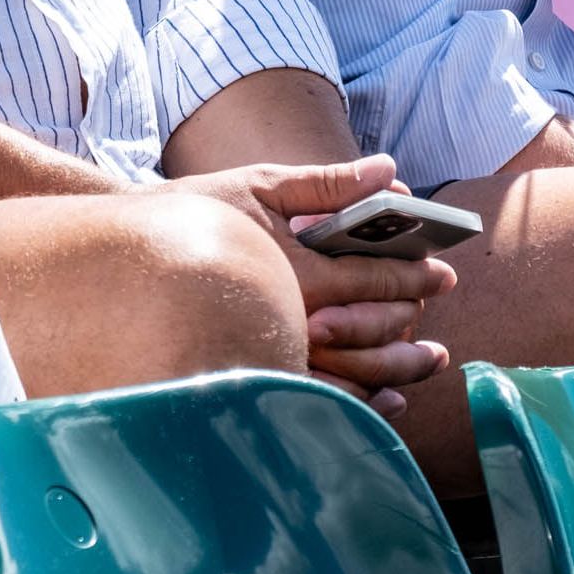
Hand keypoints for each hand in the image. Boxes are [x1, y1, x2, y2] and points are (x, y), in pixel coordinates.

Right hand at [167, 152, 455, 416]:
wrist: (131, 260)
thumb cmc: (199, 214)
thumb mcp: (260, 185)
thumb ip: (327, 182)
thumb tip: (389, 173)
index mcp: (292, 266)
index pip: (369, 275)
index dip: (413, 272)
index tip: (442, 270)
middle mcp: (287, 316)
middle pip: (369, 326)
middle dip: (411, 315)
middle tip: (439, 301)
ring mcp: (273, 350)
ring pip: (352, 371)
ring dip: (398, 367)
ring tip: (427, 362)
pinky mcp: (259, 372)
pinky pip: (320, 397)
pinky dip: (360, 400)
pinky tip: (385, 398)